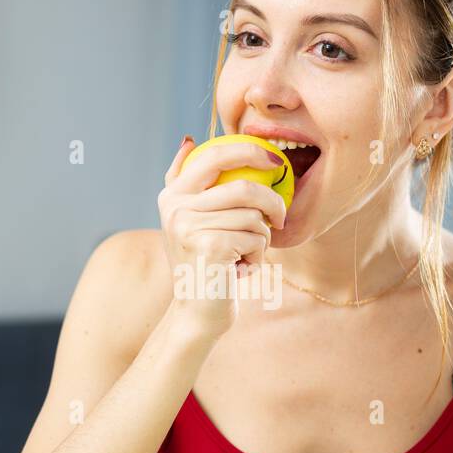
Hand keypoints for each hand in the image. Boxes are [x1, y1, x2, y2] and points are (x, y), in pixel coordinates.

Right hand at [157, 136, 287, 339]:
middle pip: (243, 187)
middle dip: (272, 201)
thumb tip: (189, 140)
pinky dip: (258, 254)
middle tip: (281, 217)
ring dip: (262, 238)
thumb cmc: (204, 264)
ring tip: (246, 254)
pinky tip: (241, 268)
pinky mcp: (211, 245)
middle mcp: (176, 208)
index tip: (274, 161)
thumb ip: (185, 182)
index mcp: (171, 195)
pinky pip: (255, 237)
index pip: (214, 156)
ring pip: (254, 215)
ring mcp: (191, 226)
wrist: (198, 312)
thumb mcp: (188, 222)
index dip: (249, 151)